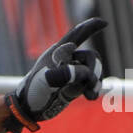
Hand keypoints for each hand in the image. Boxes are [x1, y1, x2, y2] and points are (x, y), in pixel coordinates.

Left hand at [5, 17, 105, 132]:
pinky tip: (91, 96)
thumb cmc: (33, 91)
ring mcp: (72, 73)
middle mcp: (68, 60)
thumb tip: (84, 74)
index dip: (90, 27)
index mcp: (59, 52)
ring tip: (91, 95)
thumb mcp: (45, 81)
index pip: (77, 35)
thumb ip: (65, 74)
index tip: (104, 23)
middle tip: (90, 84)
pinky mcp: (75, 86)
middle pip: (91, 56)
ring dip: (97, 81)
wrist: (27, 109)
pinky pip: (91, 83)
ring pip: (94, 70)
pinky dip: (94, 89)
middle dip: (95, 69)